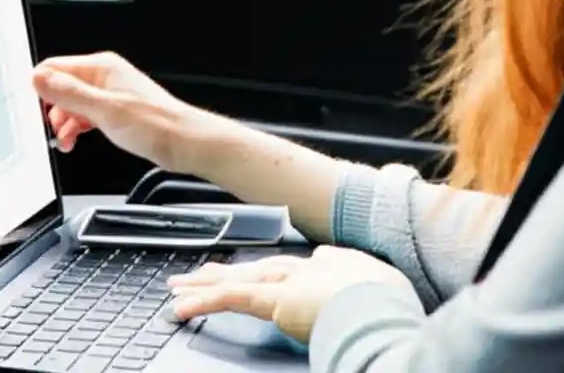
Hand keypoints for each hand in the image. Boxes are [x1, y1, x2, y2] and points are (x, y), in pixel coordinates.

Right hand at [32, 52, 197, 171]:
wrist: (183, 142)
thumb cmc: (155, 124)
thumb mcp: (104, 109)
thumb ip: (69, 93)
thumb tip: (39, 78)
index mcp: (100, 67)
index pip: (53, 67)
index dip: (41, 89)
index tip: (37, 112)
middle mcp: (103, 76)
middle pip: (60, 86)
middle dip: (52, 110)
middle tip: (55, 129)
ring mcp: (108, 93)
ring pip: (71, 103)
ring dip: (64, 122)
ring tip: (67, 140)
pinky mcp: (113, 110)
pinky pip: (84, 115)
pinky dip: (76, 127)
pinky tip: (75, 140)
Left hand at [167, 246, 414, 342]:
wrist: (382, 304)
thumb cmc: (385, 302)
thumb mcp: (374, 279)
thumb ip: (347, 267)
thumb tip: (330, 255)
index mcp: (324, 268)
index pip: (282, 268)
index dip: (260, 271)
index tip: (245, 272)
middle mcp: (300, 270)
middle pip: (252, 270)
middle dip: (224, 273)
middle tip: (195, 275)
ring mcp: (283, 284)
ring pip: (234, 281)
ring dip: (203, 285)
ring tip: (177, 288)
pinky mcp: (271, 300)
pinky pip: (227, 300)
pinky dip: (202, 302)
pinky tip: (181, 307)